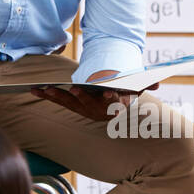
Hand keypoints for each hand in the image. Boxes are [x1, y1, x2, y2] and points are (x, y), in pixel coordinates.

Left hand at [30, 71, 155, 122]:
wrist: (110, 105)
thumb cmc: (122, 92)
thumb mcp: (135, 88)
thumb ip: (146, 84)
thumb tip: (159, 82)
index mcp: (112, 106)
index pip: (113, 103)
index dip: (112, 98)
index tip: (109, 92)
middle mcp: (96, 111)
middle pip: (89, 104)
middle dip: (82, 98)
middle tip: (75, 90)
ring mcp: (82, 109)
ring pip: (70, 104)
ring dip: (58, 97)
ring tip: (48, 90)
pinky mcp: (70, 105)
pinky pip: (58, 100)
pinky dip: (46, 95)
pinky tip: (34, 90)